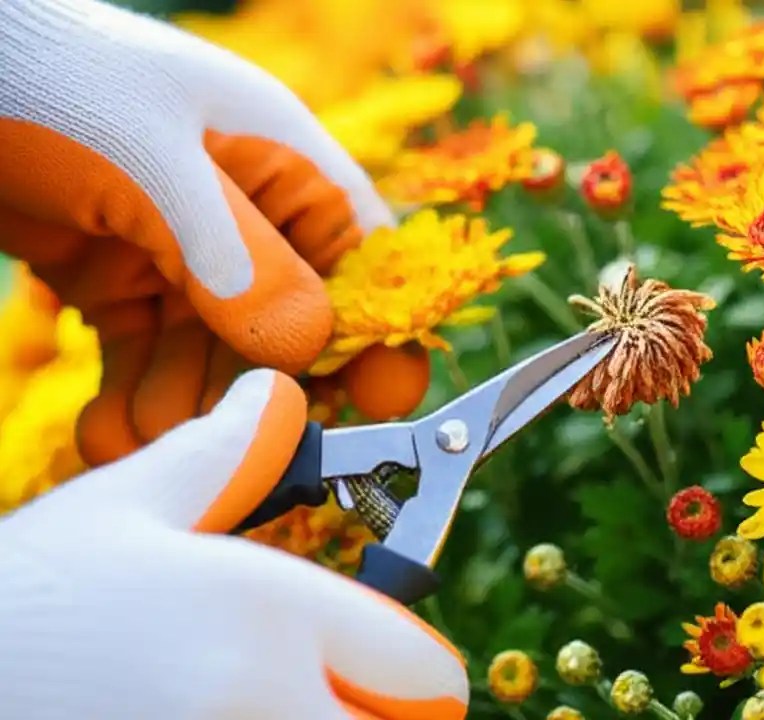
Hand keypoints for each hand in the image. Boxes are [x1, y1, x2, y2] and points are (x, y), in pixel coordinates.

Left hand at [0, 0, 423, 465]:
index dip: (378, 330)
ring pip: (216, 355)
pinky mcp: (124, 279)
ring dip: (187, 407)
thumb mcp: (151, 165)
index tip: (378, 402)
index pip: (364, 259)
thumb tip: (311, 344)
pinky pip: (149, 357)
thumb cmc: (52, 79)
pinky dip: (135, 400)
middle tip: (233, 446)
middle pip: (293, 325)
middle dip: (262, 388)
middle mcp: (248, 213)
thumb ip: (233, 256)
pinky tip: (112, 434)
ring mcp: (186, 251)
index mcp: (284, 162)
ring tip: (147, 443)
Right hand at [0, 369, 468, 719]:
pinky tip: (227, 719)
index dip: (416, 664)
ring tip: (274, 700)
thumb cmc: (28, 600)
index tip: (384, 658)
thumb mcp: (126, 507)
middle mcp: (267, 699)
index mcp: (271, 613)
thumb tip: (278, 399)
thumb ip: (228, 454)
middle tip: (333, 686)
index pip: (431, 672)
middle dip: (387, 711)